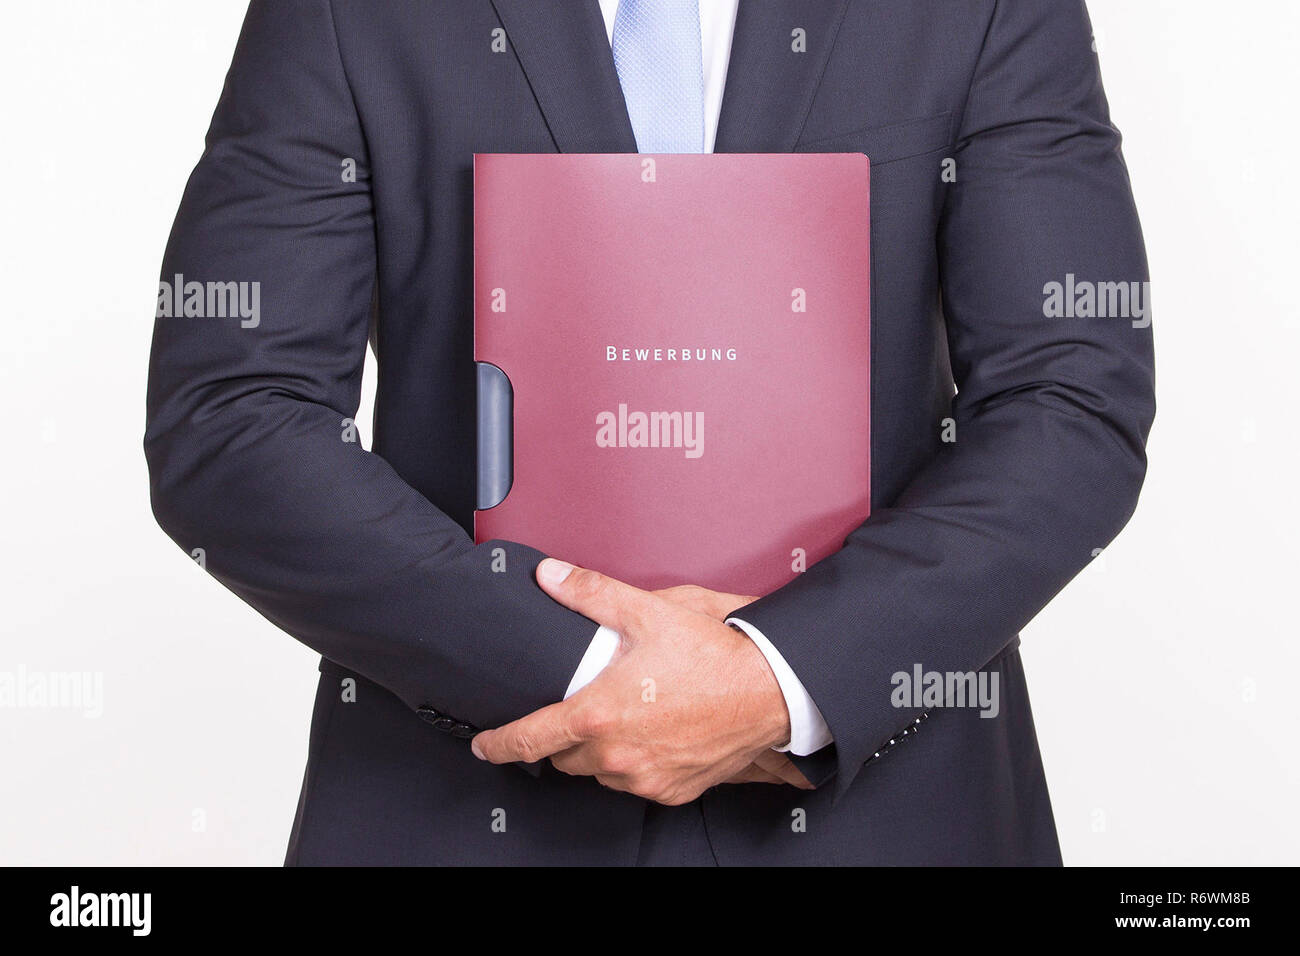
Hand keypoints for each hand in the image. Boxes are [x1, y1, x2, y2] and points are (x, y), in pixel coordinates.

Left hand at [471, 559, 793, 804]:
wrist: (771, 690)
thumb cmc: (713, 654)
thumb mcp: (647, 611)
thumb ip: (590, 594)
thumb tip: (551, 577)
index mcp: (598, 714)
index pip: (528, 740)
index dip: (499, 745)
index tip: (485, 745)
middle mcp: (617, 754)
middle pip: (564, 758)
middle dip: (562, 737)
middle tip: (578, 709)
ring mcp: (646, 777)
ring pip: (600, 772)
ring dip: (599, 751)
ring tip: (621, 716)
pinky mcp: (673, 790)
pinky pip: (636, 783)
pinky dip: (634, 763)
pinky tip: (651, 734)